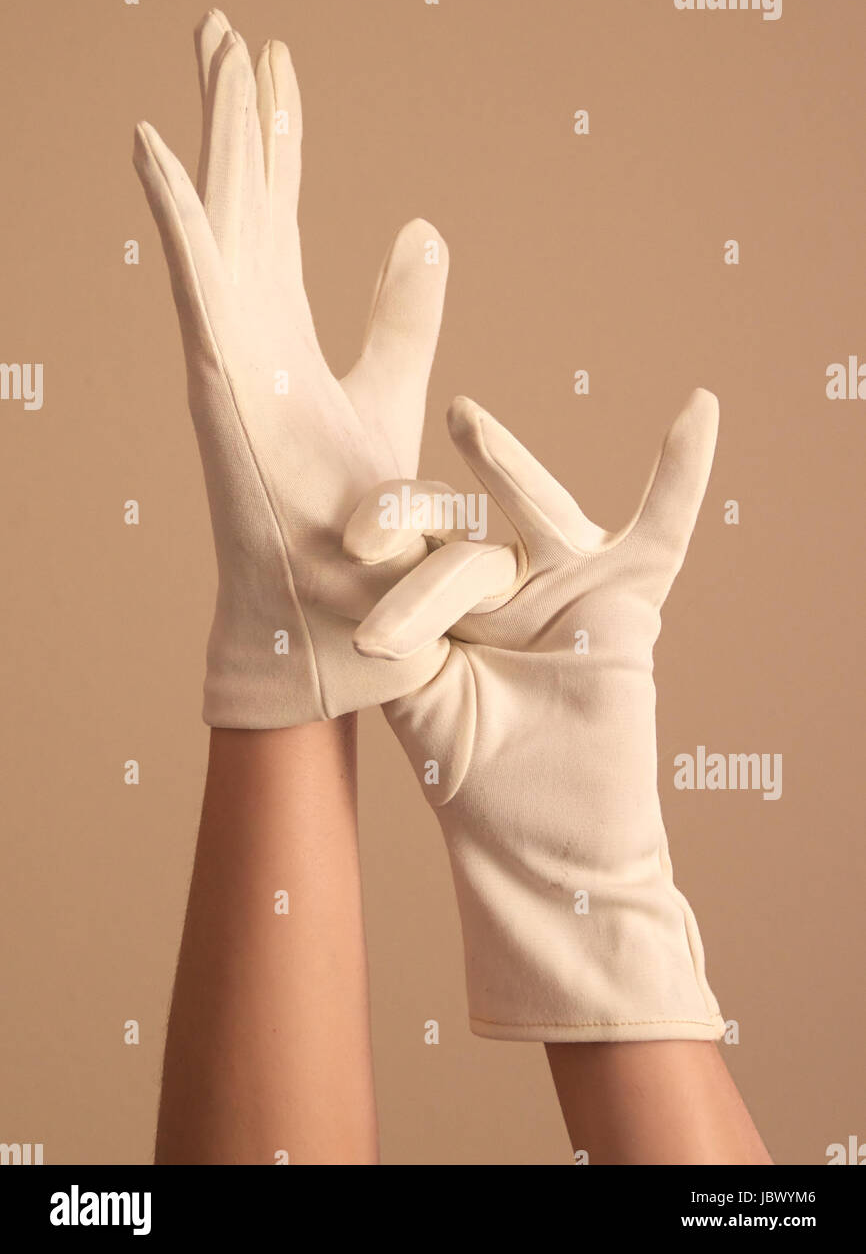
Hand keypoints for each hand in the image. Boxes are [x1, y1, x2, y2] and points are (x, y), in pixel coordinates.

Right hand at [134, 10, 448, 726]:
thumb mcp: (395, 394)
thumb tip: (422, 230)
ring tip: (213, 47)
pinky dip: (176, 215)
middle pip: (243, 204)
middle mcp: (249, 340)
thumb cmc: (363, 536)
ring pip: (221, 224)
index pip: (280, 220)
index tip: (278, 69)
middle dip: (238, 117)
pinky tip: (155, 143)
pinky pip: (197, 284)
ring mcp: (230, 362)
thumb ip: (403, 314)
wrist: (338, 627)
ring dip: (215, 137)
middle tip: (229, 28)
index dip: (279, 143)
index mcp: (285, 341)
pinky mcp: (222, 389)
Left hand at [344, 390, 724, 1040]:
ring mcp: (567, 583)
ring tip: (464, 420)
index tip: (348, 548)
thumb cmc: (472, 774)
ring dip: (504, 468)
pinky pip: (662, 529)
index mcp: (444, 599)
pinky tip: (698, 411)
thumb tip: (356, 555)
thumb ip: (403, 626)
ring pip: (537, 515)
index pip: (409, 549)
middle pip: (462, 531)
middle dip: (415, 524)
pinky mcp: (629, 598)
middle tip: (368, 532)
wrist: (541, 843)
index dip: (381, 537)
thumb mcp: (420, 695)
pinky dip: (684, 474)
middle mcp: (504, 580)